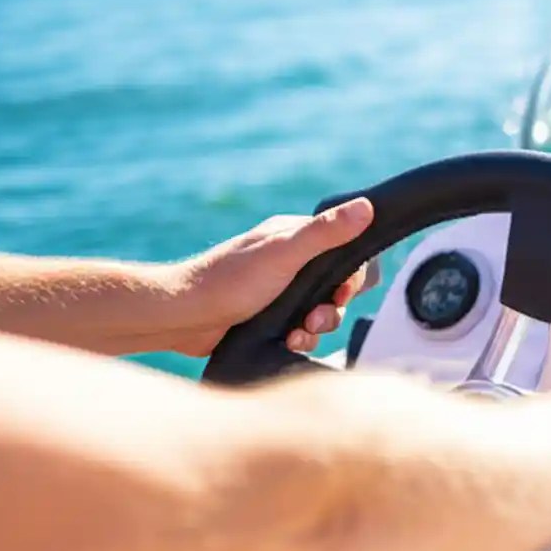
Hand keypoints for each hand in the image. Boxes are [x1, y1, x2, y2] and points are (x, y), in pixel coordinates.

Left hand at [166, 198, 374, 356]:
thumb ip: (325, 232)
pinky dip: (300, 339)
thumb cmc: (230, 280)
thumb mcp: (284, 253)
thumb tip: (367, 207)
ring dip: (316, 328)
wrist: (183, 317)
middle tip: (315, 319)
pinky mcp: (270, 318)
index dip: (351, 275)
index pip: (344, 250)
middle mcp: (289, 262)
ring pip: (320, 312)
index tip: (341, 291)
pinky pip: (302, 330)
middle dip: (332, 308)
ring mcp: (279, 291)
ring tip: (298, 334)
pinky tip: (288, 343)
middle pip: (336, 287)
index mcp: (294, 237)